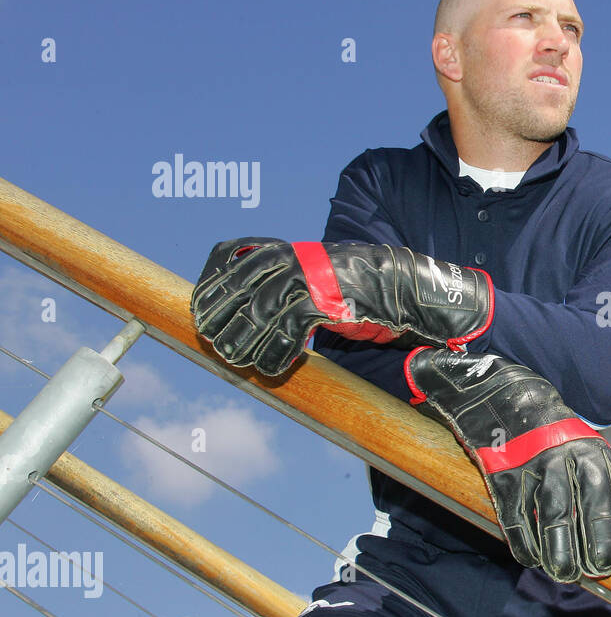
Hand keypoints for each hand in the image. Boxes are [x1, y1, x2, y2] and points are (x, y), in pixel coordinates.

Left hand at [190, 237, 492, 375]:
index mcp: (286, 250)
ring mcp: (309, 278)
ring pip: (259, 311)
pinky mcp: (326, 301)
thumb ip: (285, 284)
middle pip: (237, 285)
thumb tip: (252, 308)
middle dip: (219, 316)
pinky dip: (276, 352)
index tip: (199, 306)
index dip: (211, 282)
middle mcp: (292, 258)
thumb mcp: (316, 276)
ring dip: (243, 340)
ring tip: (235, 359)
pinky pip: (290, 330)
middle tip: (211, 340)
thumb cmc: (359, 287)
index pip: (231, 255)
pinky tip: (270, 367)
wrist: (406, 287)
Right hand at [403, 346, 610, 581]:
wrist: (506, 401)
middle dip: (600, 537)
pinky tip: (531, 559)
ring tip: (565, 573)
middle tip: (602, 567)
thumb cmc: (558, 439)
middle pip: (592, 501)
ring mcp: (536, 465)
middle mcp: (572, 457)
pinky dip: (523, 540)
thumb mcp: (591, 451)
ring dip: (561, 547)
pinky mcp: (505, 475)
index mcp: (597, 454)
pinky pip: (516, 513)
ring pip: (553, 511)